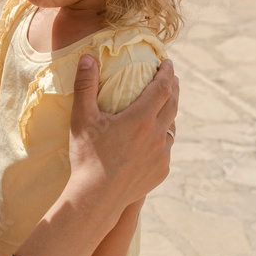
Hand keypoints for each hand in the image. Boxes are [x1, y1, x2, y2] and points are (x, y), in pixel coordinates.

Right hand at [68, 55, 177, 207]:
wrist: (96, 197)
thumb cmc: (87, 156)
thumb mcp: (82, 118)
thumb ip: (85, 85)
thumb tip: (87, 57)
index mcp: (142, 118)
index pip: (163, 87)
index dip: (167, 72)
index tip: (168, 62)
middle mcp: (158, 135)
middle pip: (173, 104)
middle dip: (173, 88)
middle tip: (172, 78)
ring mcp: (162, 155)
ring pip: (172, 128)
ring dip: (170, 113)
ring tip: (166, 106)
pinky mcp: (161, 171)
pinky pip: (166, 149)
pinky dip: (163, 138)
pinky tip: (156, 139)